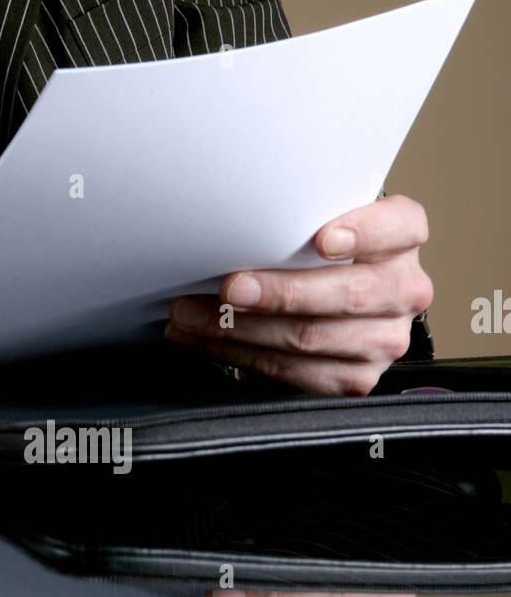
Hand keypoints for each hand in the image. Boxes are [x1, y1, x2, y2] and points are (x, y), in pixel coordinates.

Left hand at [166, 195, 432, 395]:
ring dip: (240, 329)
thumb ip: (299, 217)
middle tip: (230, 287)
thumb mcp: (321, 217)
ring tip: (193, 314)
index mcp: (403, 236)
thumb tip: (232, 224)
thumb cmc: (318, 246)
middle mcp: (404, 289)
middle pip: (346, 294)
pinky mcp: (356, 378)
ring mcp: (385, 339)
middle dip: (279, 292)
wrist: (336, 290)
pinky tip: (206, 338)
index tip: (322, 239)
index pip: (399, 227)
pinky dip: (238, 353)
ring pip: (309, 338)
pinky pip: (291, 371)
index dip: (364, 233)